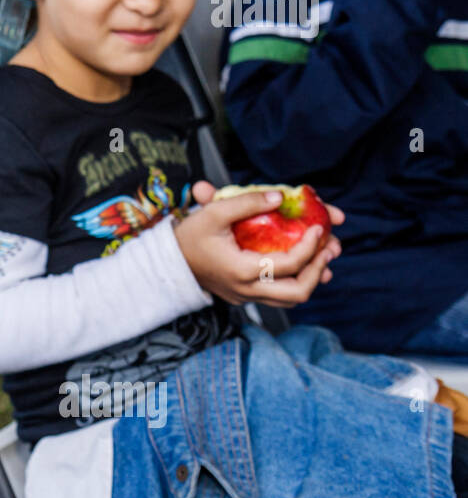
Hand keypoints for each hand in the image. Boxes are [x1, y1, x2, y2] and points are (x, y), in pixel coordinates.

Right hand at [175, 181, 344, 307]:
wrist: (169, 262)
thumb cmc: (189, 236)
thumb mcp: (214, 212)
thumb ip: (246, 202)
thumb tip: (279, 197)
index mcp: (242, 270)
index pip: (289, 264)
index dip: (310, 246)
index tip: (317, 227)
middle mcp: (247, 290)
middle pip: (298, 292)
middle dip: (319, 270)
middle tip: (328, 248)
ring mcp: (246, 297)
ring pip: (292, 299)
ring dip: (312, 278)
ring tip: (324, 256)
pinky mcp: (245, 296)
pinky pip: (279, 296)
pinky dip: (297, 281)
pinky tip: (305, 264)